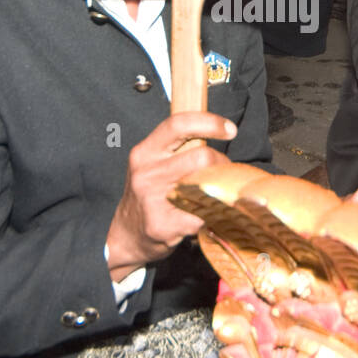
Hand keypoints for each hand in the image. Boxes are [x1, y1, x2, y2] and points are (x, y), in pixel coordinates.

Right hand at [105, 112, 236, 280]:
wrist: (128, 234)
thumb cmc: (148, 194)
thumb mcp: (153, 164)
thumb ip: (178, 149)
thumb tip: (216, 133)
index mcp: (145, 152)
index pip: (178, 124)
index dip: (209, 122)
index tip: (229, 129)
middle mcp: (147, 173)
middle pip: (202, 158)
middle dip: (222, 164)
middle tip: (224, 172)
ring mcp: (153, 200)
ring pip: (207, 186)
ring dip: (220, 190)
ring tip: (214, 194)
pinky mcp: (164, 225)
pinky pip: (203, 215)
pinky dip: (211, 216)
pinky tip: (203, 217)